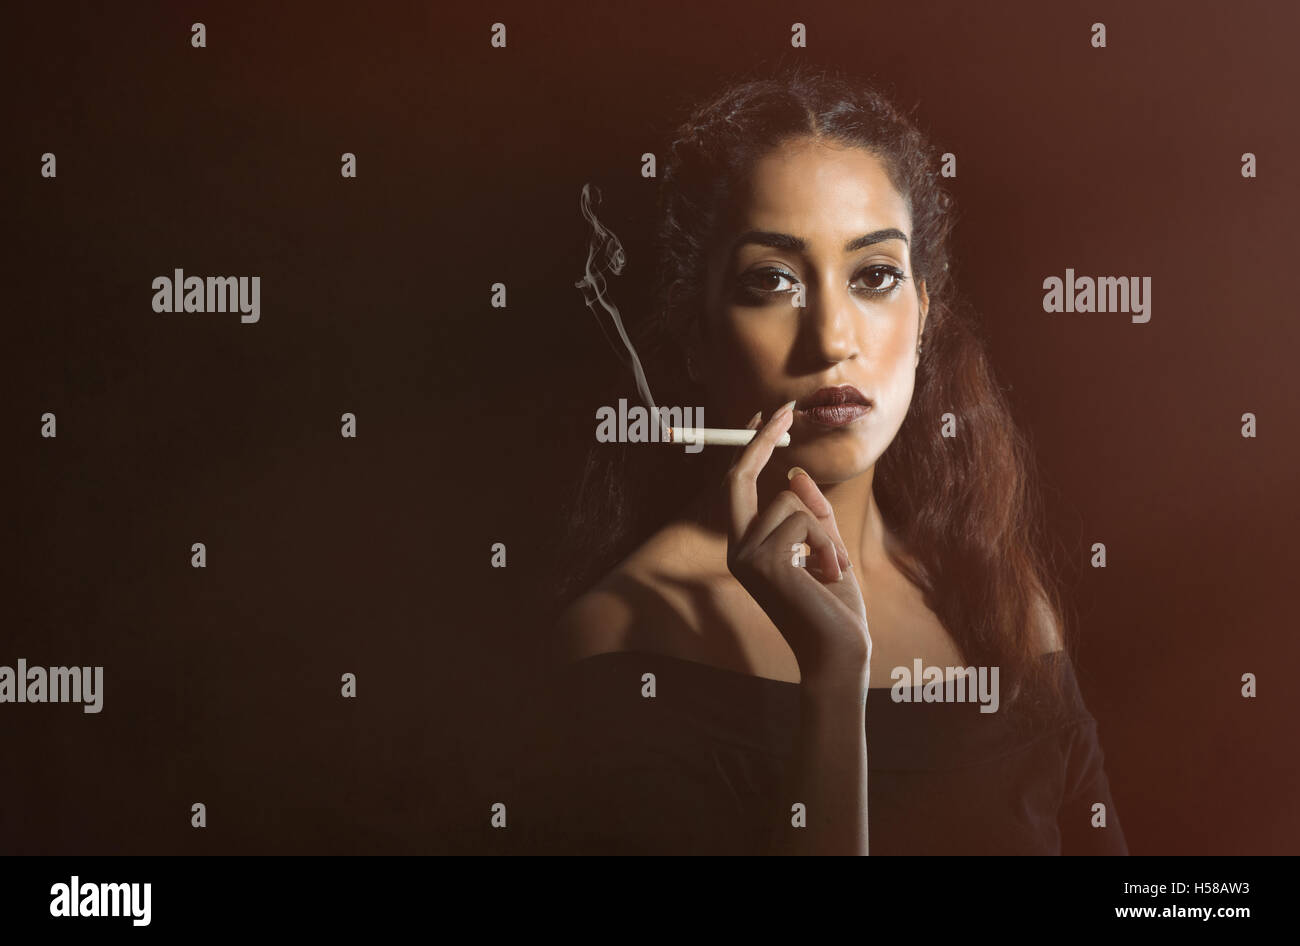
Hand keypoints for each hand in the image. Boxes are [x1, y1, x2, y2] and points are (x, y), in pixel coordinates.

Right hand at [724, 402, 871, 683]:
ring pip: (790, 500)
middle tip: (786, 409)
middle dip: (761, 440)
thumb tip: (795, 472)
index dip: (753, 449)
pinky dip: (827, 544)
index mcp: (747, 546)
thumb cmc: (834, 604)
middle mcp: (738, 549)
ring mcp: (745, 555)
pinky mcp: (762, 561)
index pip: (742, 487)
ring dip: (824, 528)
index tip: (770, 417)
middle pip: (740, 478)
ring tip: (831, 566)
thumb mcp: (825, 546)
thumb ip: (810, 511)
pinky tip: (828, 576)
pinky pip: (804, 521)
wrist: (837, 650)